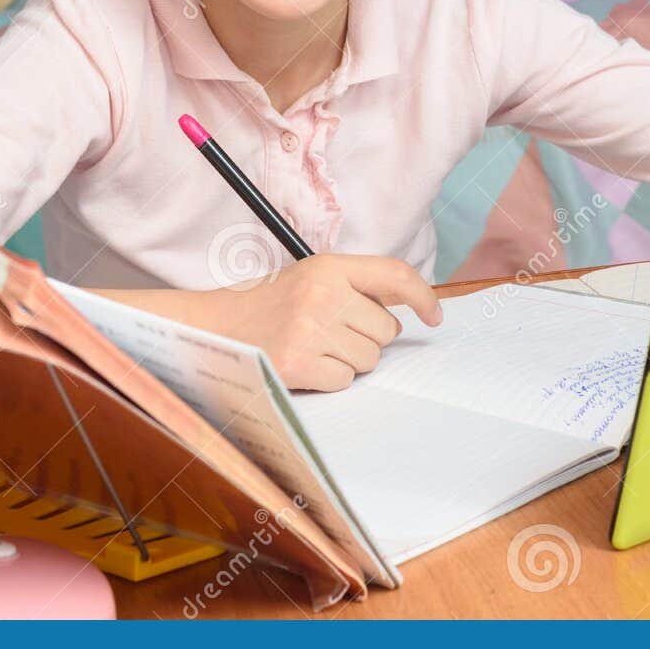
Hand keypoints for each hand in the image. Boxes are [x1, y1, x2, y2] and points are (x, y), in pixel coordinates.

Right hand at [197, 254, 442, 391]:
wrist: (215, 327)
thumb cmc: (270, 305)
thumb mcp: (312, 278)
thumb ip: (358, 286)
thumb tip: (408, 310)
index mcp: (328, 267)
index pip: (394, 274)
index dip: (423, 296)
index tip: (434, 316)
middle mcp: (322, 294)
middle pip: (386, 330)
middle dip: (367, 337)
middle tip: (332, 332)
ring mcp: (310, 330)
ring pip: (368, 359)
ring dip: (348, 360)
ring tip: (315, 346)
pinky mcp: (298, 364)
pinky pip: (344, 381)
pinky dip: (329, 379)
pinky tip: (305, 364)